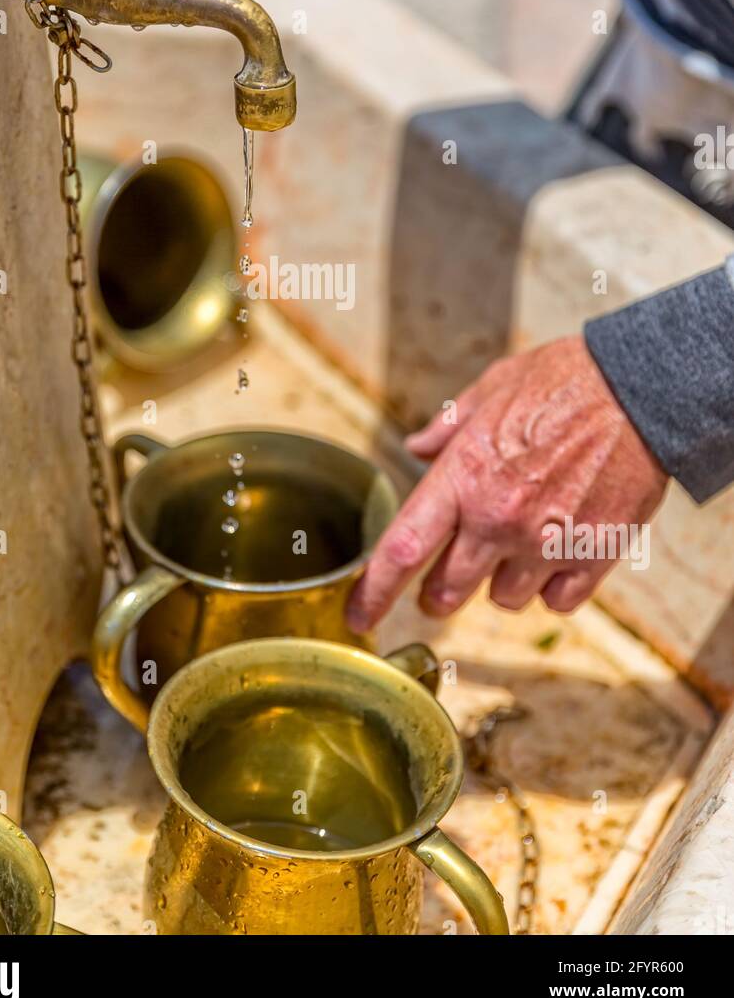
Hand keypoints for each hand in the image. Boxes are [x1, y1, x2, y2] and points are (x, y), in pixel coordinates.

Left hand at [347, 336, 668, 629]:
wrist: (640, 390)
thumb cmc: (562, 381)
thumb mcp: (490, 389)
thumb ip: (448, 427)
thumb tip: (416, 448)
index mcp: (464, 476)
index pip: (403, 549)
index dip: (373, 591)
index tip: (358, 616)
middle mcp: (498, 518)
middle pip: (446, 591)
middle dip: (438, 594)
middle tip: (443, 583)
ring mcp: (546, 542)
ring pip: (504, 600)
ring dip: (501, 582)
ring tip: (519, 544)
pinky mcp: (593, 556)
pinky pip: (557, 600)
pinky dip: (552, 586)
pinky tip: (557, 551)